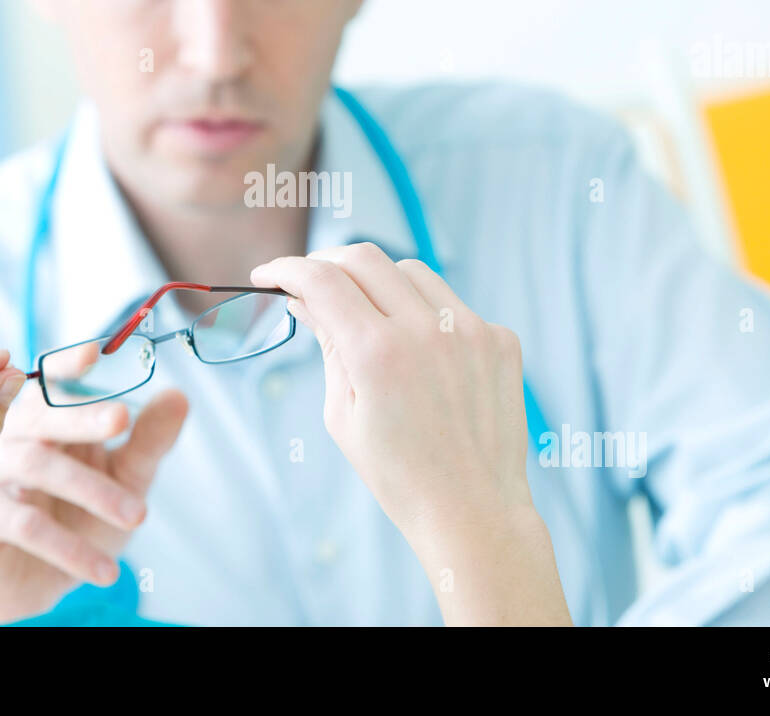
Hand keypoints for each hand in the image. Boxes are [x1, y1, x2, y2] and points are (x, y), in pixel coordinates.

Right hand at [0, 369, 187, 624]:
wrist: (38, 582)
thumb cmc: (80, 515)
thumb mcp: (125, 476)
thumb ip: (148, 439)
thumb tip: (179, 396)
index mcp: (44, 417)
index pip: (50, 381)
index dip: (66, 365)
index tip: (94, 350)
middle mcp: (10, 437)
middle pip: (40, 416)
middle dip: (81, 416)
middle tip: (122, 418)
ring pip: (37, 468)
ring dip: (92, 490)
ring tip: (138, 515)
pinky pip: (26, 526)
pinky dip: (70, 548)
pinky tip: (106, 569)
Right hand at [252, 243, 570, 624]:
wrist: (473, 512)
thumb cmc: (399, 474)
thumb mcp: (343, 413)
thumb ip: (327, 344)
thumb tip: (305, 298)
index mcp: (378, 353)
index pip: (322, 280)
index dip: (286, 268)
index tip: (269, 274)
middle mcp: (428, 331)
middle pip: (364, 259)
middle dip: (327, 264)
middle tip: (311, 284)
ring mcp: (471, 331)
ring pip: (412, 272)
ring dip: (380, 283)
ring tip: (368, 320)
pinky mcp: (500, 340)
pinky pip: (452, 304)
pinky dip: (426, 315)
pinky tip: (421, 355)